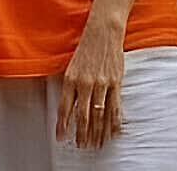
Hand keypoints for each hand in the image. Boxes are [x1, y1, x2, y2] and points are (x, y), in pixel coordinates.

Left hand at [56, 19, 123, 149]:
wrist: (103, 31)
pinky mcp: (116, 83)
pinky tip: (114, 132)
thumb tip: (69, 104)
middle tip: (82, 145)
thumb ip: (71, 85)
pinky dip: (114, 122)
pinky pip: (115, 107)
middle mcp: (85, 83)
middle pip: (82, 115)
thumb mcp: (72, 66)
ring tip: (96, 144)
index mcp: (70, 79)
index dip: (63, 124)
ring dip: (97, 132)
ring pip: (99, 114)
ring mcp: (101, 84)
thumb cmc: (86, 47)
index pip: (64, 107)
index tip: (61, 137)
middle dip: (81, 133)